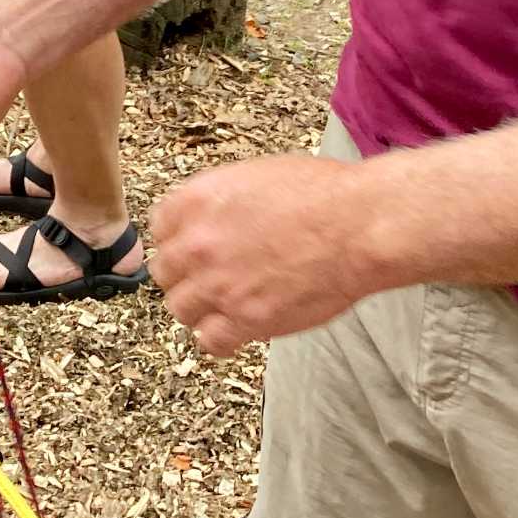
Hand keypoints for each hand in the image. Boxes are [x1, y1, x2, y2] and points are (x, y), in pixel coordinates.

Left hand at [150, 153, 376, 354]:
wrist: (357, 226)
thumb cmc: (321, 194)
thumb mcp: (255, 176)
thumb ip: (220, 201)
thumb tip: (209, 220)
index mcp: (198, 200)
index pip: (160, 225)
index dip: (178, 237)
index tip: (191, 246)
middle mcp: (199, 243)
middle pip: (166, 271)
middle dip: (185, 274)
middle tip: (209, 276)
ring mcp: (219, 285)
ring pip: (181, 308)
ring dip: (200, 307)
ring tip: (223, 304)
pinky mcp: (245, 320)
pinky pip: (210, 340)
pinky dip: (219, 338)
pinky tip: (235, 329)